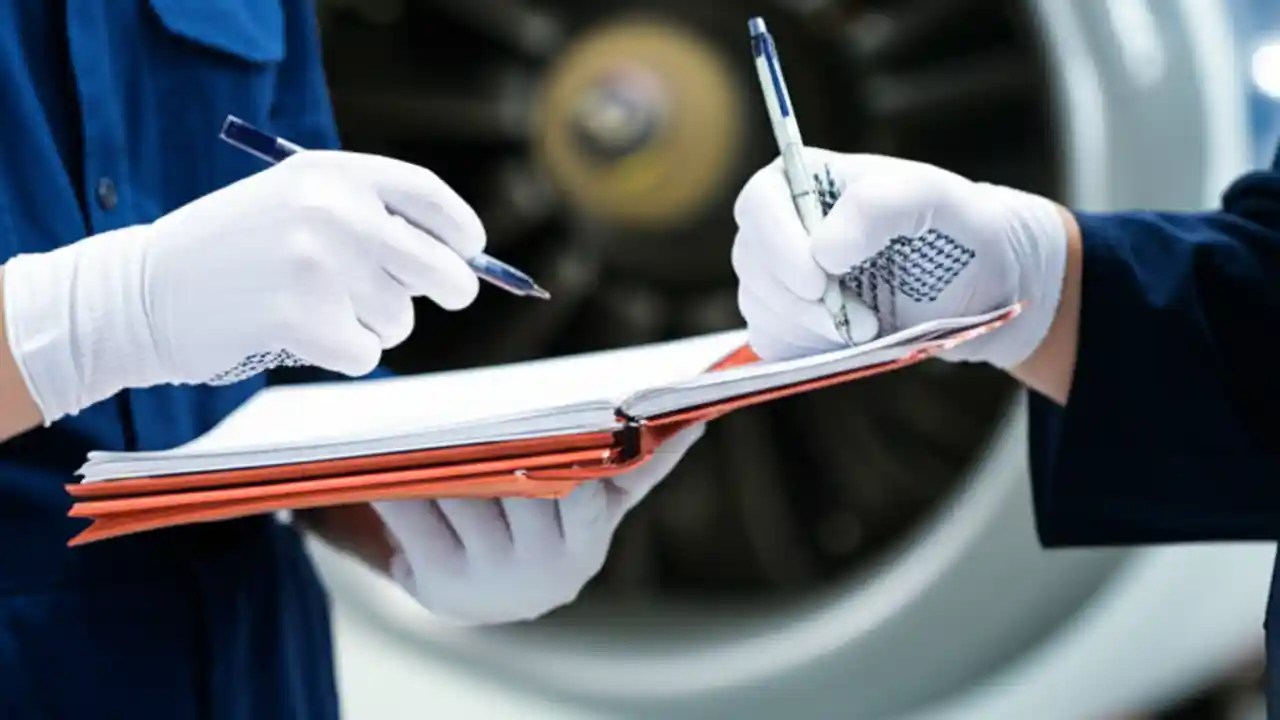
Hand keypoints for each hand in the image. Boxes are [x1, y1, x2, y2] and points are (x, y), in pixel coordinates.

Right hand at [3, 150, 483, 423]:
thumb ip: (368, 219)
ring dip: (371, 324)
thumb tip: (457, 260)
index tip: (472, 250)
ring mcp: (318, 263)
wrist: (142, 290)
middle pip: (437, 267)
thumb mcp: (295, 203)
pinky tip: (296, 334)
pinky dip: (342, 353)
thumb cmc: (231, 251)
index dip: (460, 228)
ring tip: (313, 307)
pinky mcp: (303, 317)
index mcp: (331, 173)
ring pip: (400, 318)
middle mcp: (332, 210)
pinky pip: (366, 353)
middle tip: (447, 296)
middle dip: (451, 287)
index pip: (425, 196)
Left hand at [371, 424, 703, 623]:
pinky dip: (401, 485)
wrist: (481, 597)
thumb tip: (700, 420)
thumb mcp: (599, 507)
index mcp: (586, 542)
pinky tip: (387, 454)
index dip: (583, 457)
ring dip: (447, 456)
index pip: (592, 492)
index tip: (586, 418)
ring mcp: (491, 579)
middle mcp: (544, 568)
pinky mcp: (439, 584)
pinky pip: (415, 518)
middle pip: (521, 485)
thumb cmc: (549, 530)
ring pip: (466, 494)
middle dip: (505, 445)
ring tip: (433, 417)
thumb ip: (644, 467)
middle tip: (490, 403)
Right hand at [731, 149, 1068, 367]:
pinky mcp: (791, 322)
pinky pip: (771, 341)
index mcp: (808, 180)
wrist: (979, 285)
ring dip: (809, 327)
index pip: (758, 204)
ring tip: (870, 327)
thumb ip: (879, 206)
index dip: (776, 243)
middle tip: (860, 318)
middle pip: (751, 261)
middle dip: (799, 298)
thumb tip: (823, 250)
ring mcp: (783, 277)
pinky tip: (851, 340)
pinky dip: (807, 348)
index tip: (818, 279)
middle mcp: (785, 225)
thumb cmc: (957, 227)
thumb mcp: (933, 197)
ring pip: (758, 305)